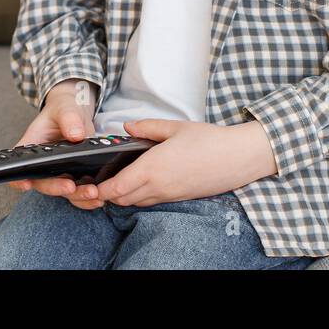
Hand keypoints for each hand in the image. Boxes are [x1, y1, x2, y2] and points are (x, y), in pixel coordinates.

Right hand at [6, 79, 101, 209]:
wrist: (76, 113)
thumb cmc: (63, 109)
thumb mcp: (65, 108)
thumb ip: (69, 118)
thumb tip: (76, 134)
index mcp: (32, 146)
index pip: (19, 165)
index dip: (19, 178)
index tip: (26, 183)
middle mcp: (42, 164)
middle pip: (44, 183)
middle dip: (58, 188)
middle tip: (72, 187)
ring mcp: (58, 172)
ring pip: (63, 192)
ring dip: (77, 196)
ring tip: (93, 194)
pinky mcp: (75, 176)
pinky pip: (78, 192)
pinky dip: (88, 198)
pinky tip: (100, 197)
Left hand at [73, 118, 276, 209]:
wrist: (239, 158)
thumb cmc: (210, 140)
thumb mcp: (175, 127)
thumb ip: (147, 127)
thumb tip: (126, 126)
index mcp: (153, 168)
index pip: (117, 187)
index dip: (100, 189)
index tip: (89, 185)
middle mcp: (159, 186)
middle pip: (122, 199)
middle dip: (107, 193)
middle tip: (96, 181)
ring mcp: (169, 195)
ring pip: (136, 203)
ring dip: (122, 196)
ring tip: (114, 181)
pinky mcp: (178, 198)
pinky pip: (151, 202)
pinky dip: (138, 196)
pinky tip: (138, 183)